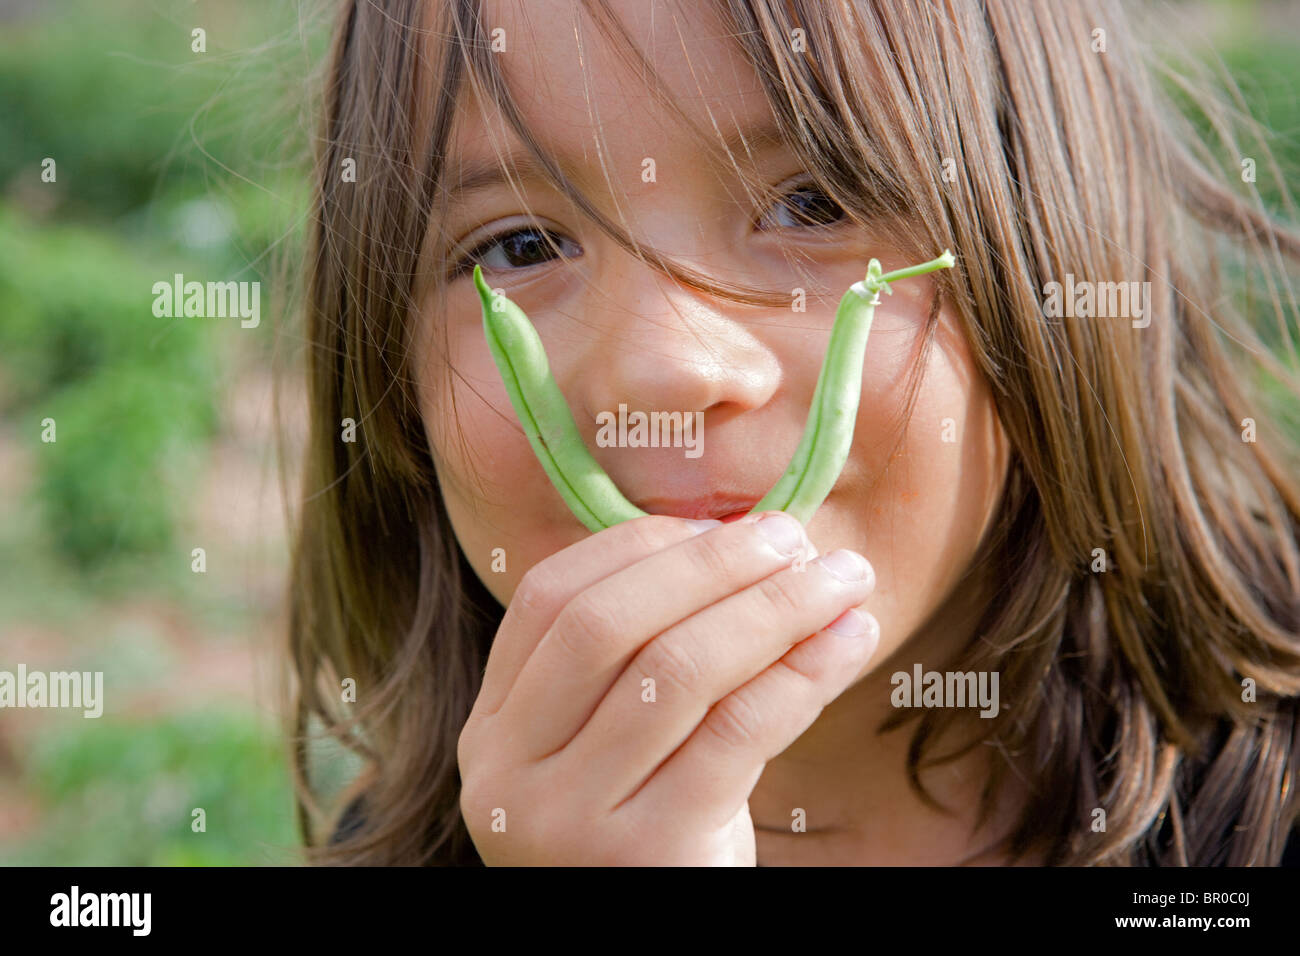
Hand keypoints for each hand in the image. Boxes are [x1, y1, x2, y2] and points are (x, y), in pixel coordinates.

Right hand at [457, 511, 878, 864]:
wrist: (658, 939)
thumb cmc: (659, 831)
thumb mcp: (623, 746)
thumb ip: (650, 655)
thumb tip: (751, 539)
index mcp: (495, 728)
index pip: (548, 598)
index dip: (639, 547)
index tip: (723, 524)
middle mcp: (509, 771)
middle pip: (607, 624)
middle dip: (711, 565)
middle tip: (792, 537)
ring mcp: (567, 818)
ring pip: (678, 670)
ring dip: (774, 608)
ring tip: (842, 579)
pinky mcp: (643, 853)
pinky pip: (735, 733)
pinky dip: (802, 673)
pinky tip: (850, 641)